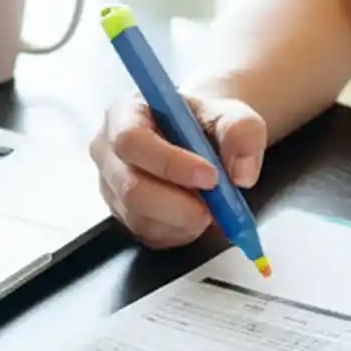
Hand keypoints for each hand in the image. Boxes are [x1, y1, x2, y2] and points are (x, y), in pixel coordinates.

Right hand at [89, 91, 266, 248]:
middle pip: (131, 189)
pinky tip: (197, 214)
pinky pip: (150, 236)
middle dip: (180, 205)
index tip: (210, 176)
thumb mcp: (232, 114)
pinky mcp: (124, 216)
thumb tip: (241, 174)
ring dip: (185, 221)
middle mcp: (108, 152)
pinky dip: (182, 232)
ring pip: (142, 219)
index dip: (169, 163)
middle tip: (217, 206)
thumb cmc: (204, 122)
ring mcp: (112, 188)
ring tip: (212, 206)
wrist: (199, 137)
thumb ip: (242, 132)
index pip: (132, 141)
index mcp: (124, 114)